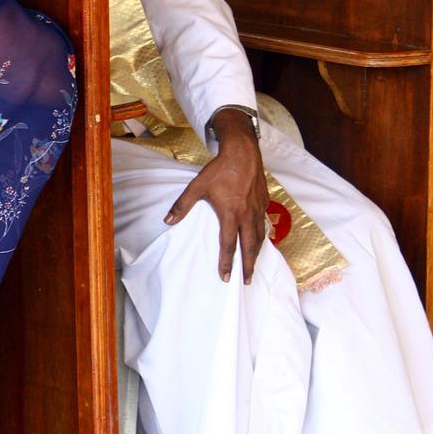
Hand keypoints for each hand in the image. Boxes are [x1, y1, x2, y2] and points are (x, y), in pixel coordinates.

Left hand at [164, 107, 268, 282]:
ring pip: (260, 237)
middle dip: (248, 266)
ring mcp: (258, 209)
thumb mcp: (197, 186)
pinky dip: (263, 236)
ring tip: (254, 265)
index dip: (227, 263)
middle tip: (246, 280)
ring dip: (257, 253)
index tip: (225, 277)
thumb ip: (182, 205)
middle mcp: (247, 215)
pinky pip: (264, 224)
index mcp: (230, 214)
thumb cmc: (219, 169)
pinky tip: (260, 240)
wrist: (243, 152)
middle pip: (249, 247)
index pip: (228, 245)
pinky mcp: (264, 202)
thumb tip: (168, 221)